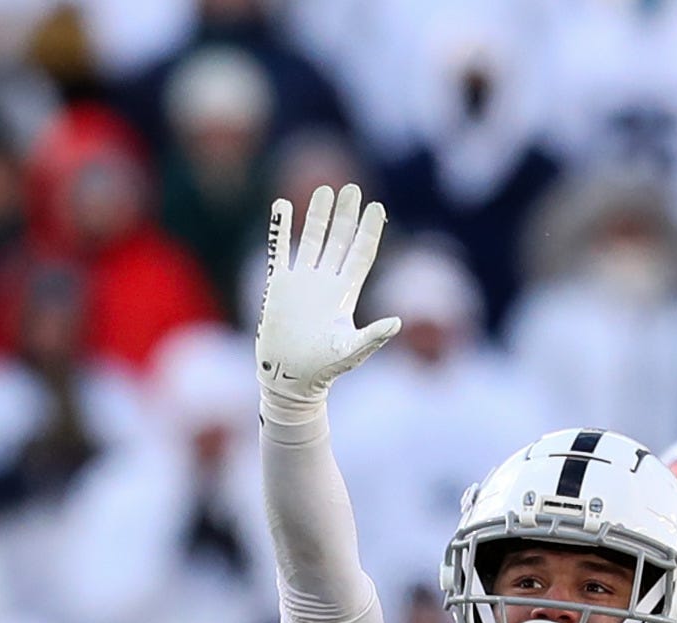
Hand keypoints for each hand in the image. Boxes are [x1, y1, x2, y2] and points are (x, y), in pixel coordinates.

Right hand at [256, 185, 398, 402]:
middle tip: (352, 189)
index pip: (362, 253)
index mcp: (346, 293)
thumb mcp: (350, 352)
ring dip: (318, 215)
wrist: (289, 379)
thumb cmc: (323, 370)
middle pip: (340, 240)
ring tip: (324, 190)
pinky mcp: (278, 285)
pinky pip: (280, 249)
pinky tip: (282, 205)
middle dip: (346, 215)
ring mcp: (302, 281)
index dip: (370, 231)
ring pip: (312, 239)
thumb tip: (398, 323)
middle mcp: (326, 281)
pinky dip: (280, 228)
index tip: (377, 207)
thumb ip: (372, 337)